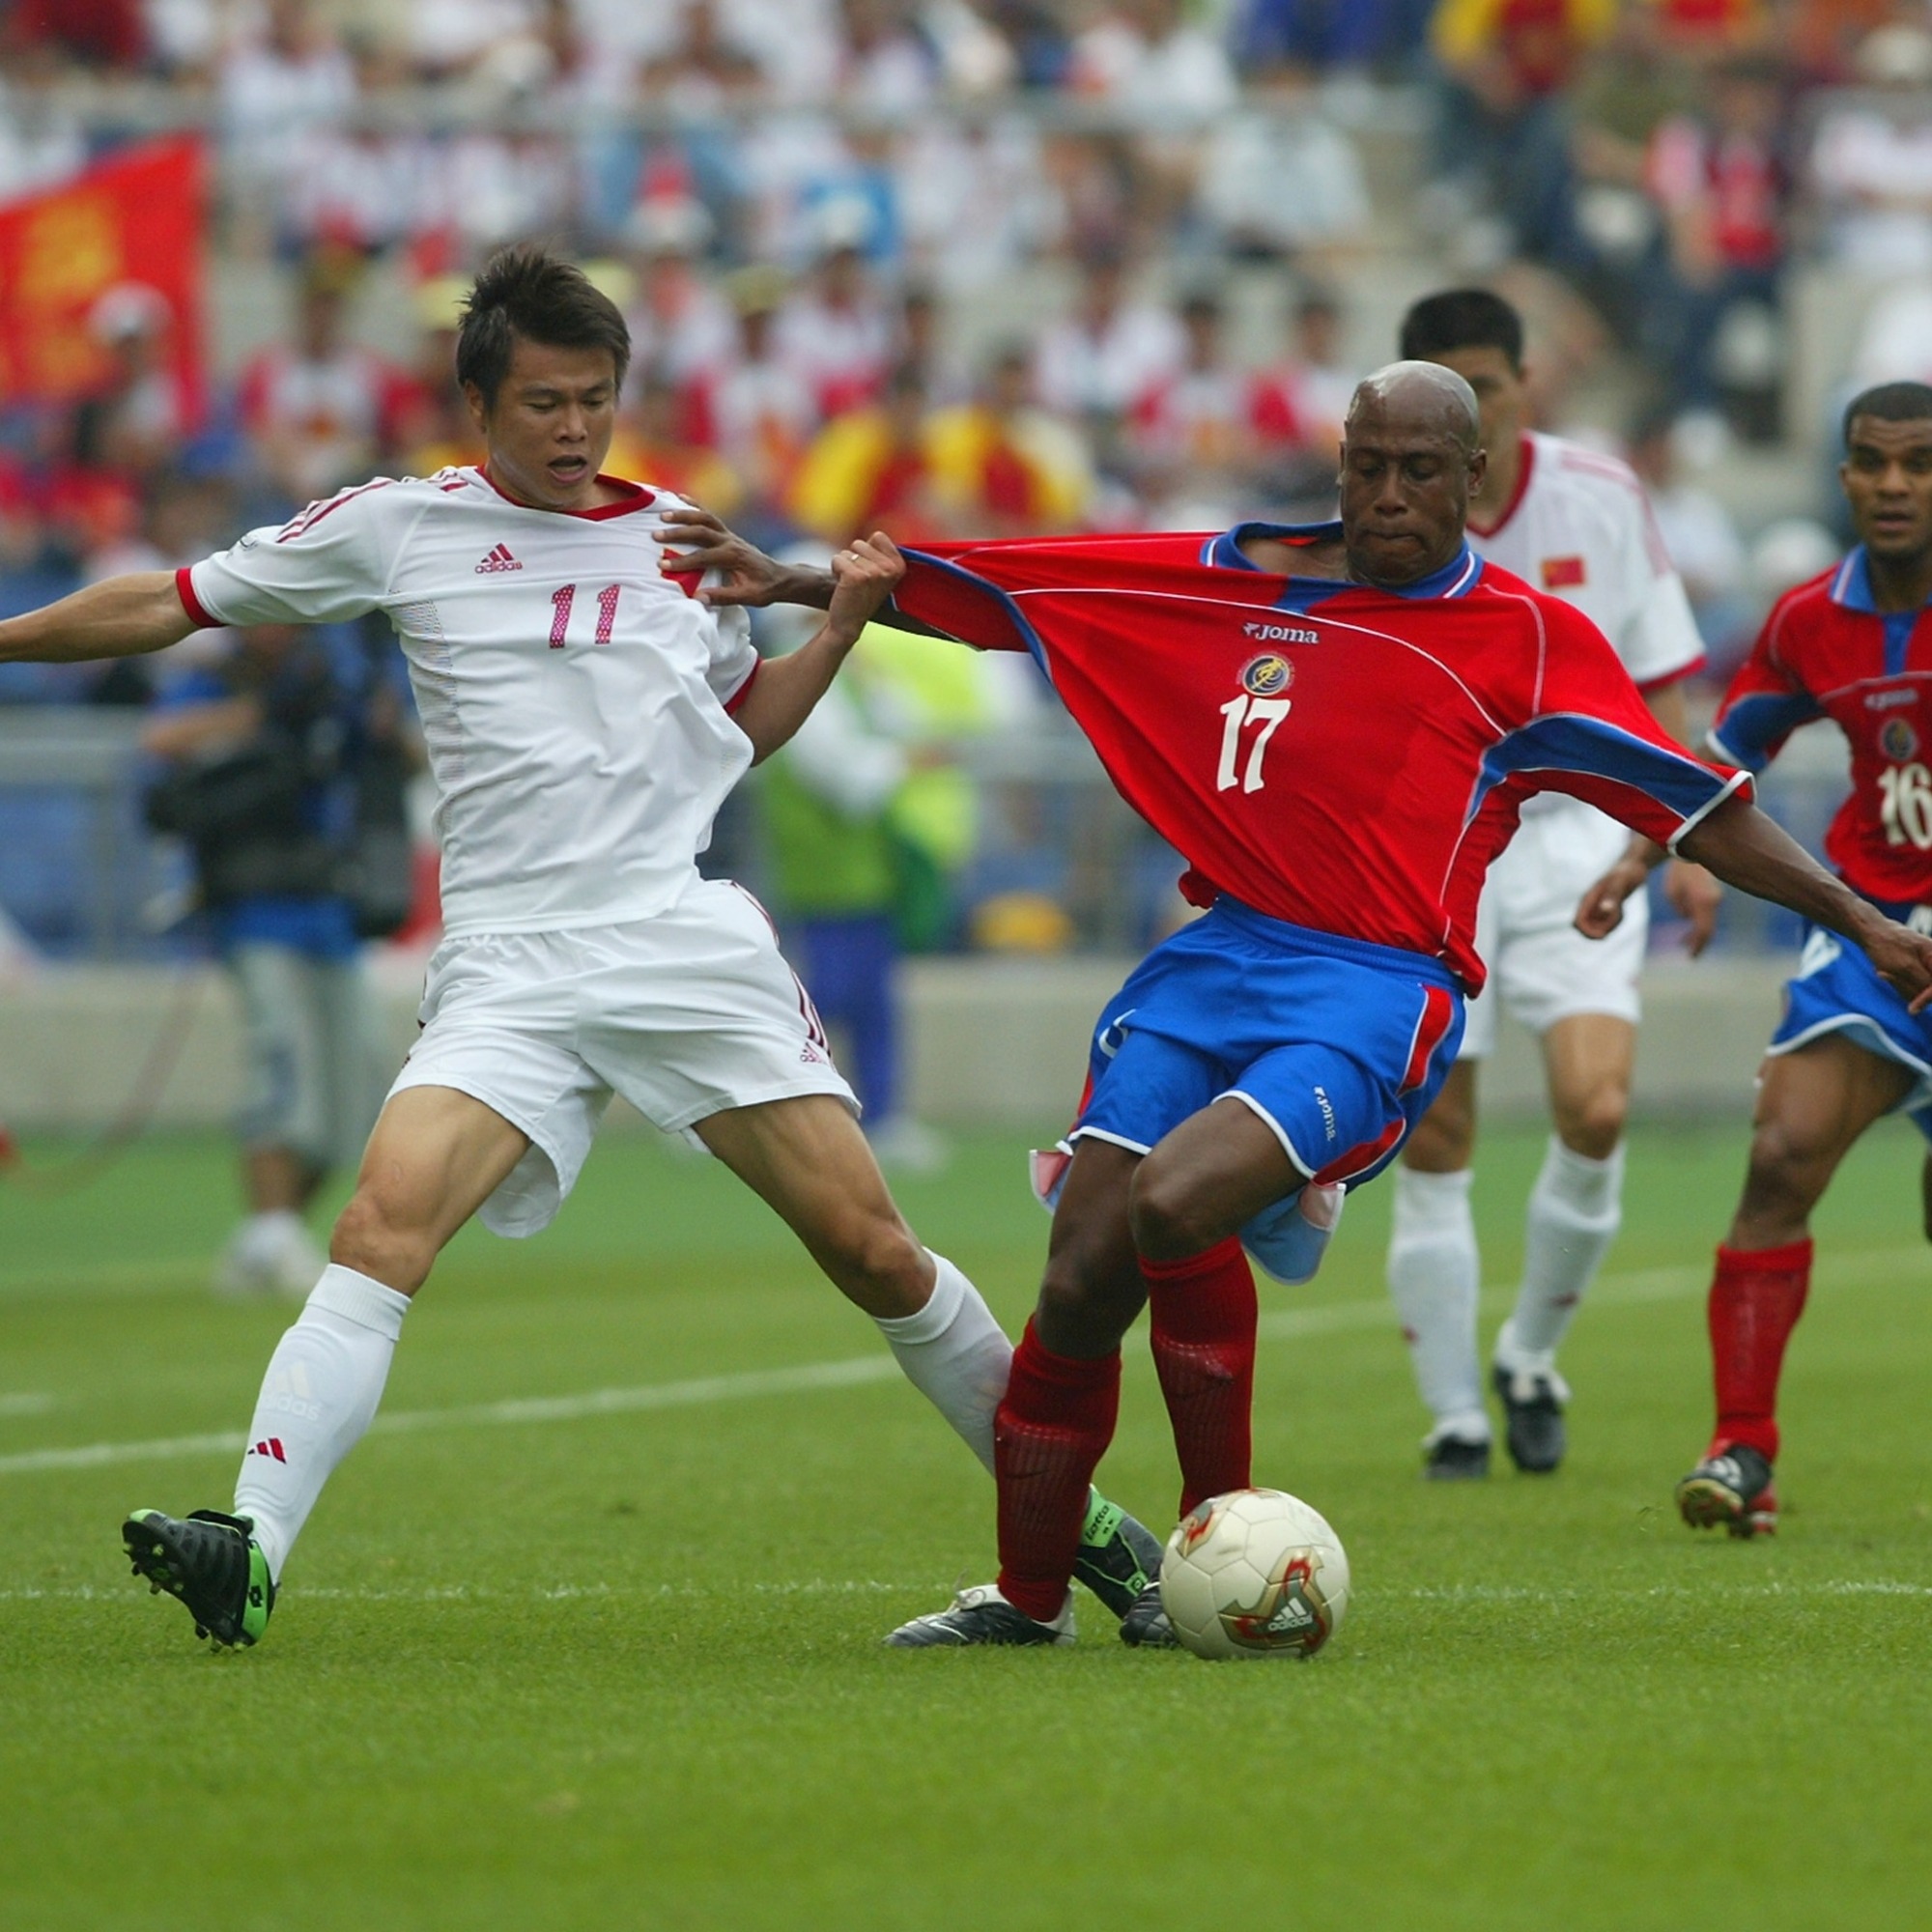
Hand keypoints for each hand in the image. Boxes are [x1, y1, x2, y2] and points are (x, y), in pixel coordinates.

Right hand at [657, 506, 827, 608]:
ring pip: (704, 518)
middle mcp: (730, 541)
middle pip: (701, 532)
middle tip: (655, 535)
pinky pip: (709, 515)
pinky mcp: (727, 533)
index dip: (683, 562)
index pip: (703, 557)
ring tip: (662, 514)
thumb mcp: (748, 597)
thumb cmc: (764, 589)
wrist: (780, 577)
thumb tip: (698, 598)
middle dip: (677, 533)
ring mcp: (729, 534)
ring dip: (683, 515)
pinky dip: (694, 506)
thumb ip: (723, 597)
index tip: (662, 566)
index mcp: (734, 557)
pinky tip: (679, 498)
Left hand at [825, 533, 903, 641]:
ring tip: (851, 584)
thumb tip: (877, 534)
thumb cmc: (861, 596)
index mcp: (899, 566)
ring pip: (847, 552)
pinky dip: (835, 570)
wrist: (848, 624)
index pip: (878, 536)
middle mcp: (890, 568)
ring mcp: (874, 572)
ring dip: (844, 566)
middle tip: (858, 580)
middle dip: (853, 558)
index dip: (867, 550)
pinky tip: (843, 586)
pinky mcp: (856, 576)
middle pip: (860, 543)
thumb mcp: (879, 574)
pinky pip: (837, 559)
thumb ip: (880, 554)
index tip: (868, 569)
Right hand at [1573, 856, 1649, 939]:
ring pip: (1597, 927)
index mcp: (1589, 899)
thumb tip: (1605, 910)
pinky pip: (1606, 924)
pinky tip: (1622, 911)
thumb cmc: (1627, 873)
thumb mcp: (1621, 884)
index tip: (1604, 935)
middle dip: (1600, 931)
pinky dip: (1614, 923)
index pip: (1578, 922)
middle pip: (1585, 928)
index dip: (1588, 932)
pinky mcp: (1605, 908)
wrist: (1633, 866)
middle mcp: (1589, 904)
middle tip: (1615, 923)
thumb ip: (1612, 897)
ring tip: (1621, 911)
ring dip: (1610, 926)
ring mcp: (1596, 907)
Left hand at [1663, 858, 1721, 957]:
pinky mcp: (1713, 896)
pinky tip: (1688, 931)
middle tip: (1690, 955)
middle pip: (1709, 930)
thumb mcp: (1673, 892)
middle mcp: (1714, 901)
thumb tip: (1688, 919)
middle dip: (1699, 944)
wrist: (1691, 855)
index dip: (1698, 946)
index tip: (1690, 957)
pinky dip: (1699, 925)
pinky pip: (1708, 915)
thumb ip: (1682, 909)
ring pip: (1709, 923)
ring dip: (1698, 935)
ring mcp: (1715, 898)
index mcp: (1704, 901)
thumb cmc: (1677, 872)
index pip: (1704, 931)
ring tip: (1683, 943)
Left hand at [1864, 918, 1931, 1014]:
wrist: (1871, 933)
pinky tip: (1883, 972)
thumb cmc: (1887, 945)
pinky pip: (1908, 989)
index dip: (1927, 998)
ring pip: (1916, 992)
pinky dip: (1895, 983)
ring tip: (1884, 971)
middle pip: (1926, 990)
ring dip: (1898, 985)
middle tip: (1885, 974)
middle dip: (1906, 986)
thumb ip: (1923, 982)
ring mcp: (1924, 970)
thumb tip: (1930, 1001)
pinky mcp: (1913, 975)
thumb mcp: (1905, 966)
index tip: (1912, 1009)